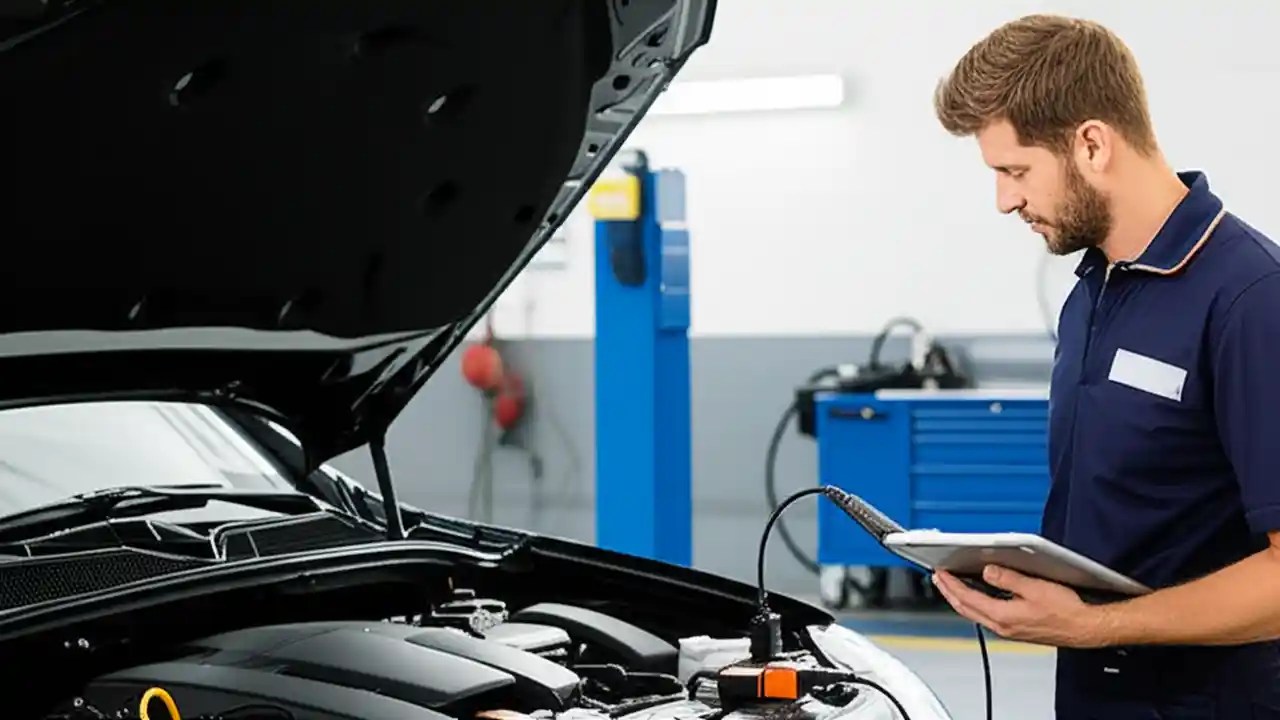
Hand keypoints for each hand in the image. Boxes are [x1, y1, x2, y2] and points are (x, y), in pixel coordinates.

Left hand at [932, 566, 1111, 647]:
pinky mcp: (1016, 630)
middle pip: (966, 609)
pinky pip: (987, 616)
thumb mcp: (1035, 588)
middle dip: (949, 593)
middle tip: (938, 579)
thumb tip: (987, 571)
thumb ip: (1008, 579)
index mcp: (1003, 616)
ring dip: (961, 599)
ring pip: (975, 614)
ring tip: (951, 586)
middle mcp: (1003, 626)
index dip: (951, 584)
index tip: (940, 573)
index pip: (967, 598)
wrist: (1085, 628)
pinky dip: (975, 605)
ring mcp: (1009, 630)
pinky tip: (977, 598)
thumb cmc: (1066, 611)